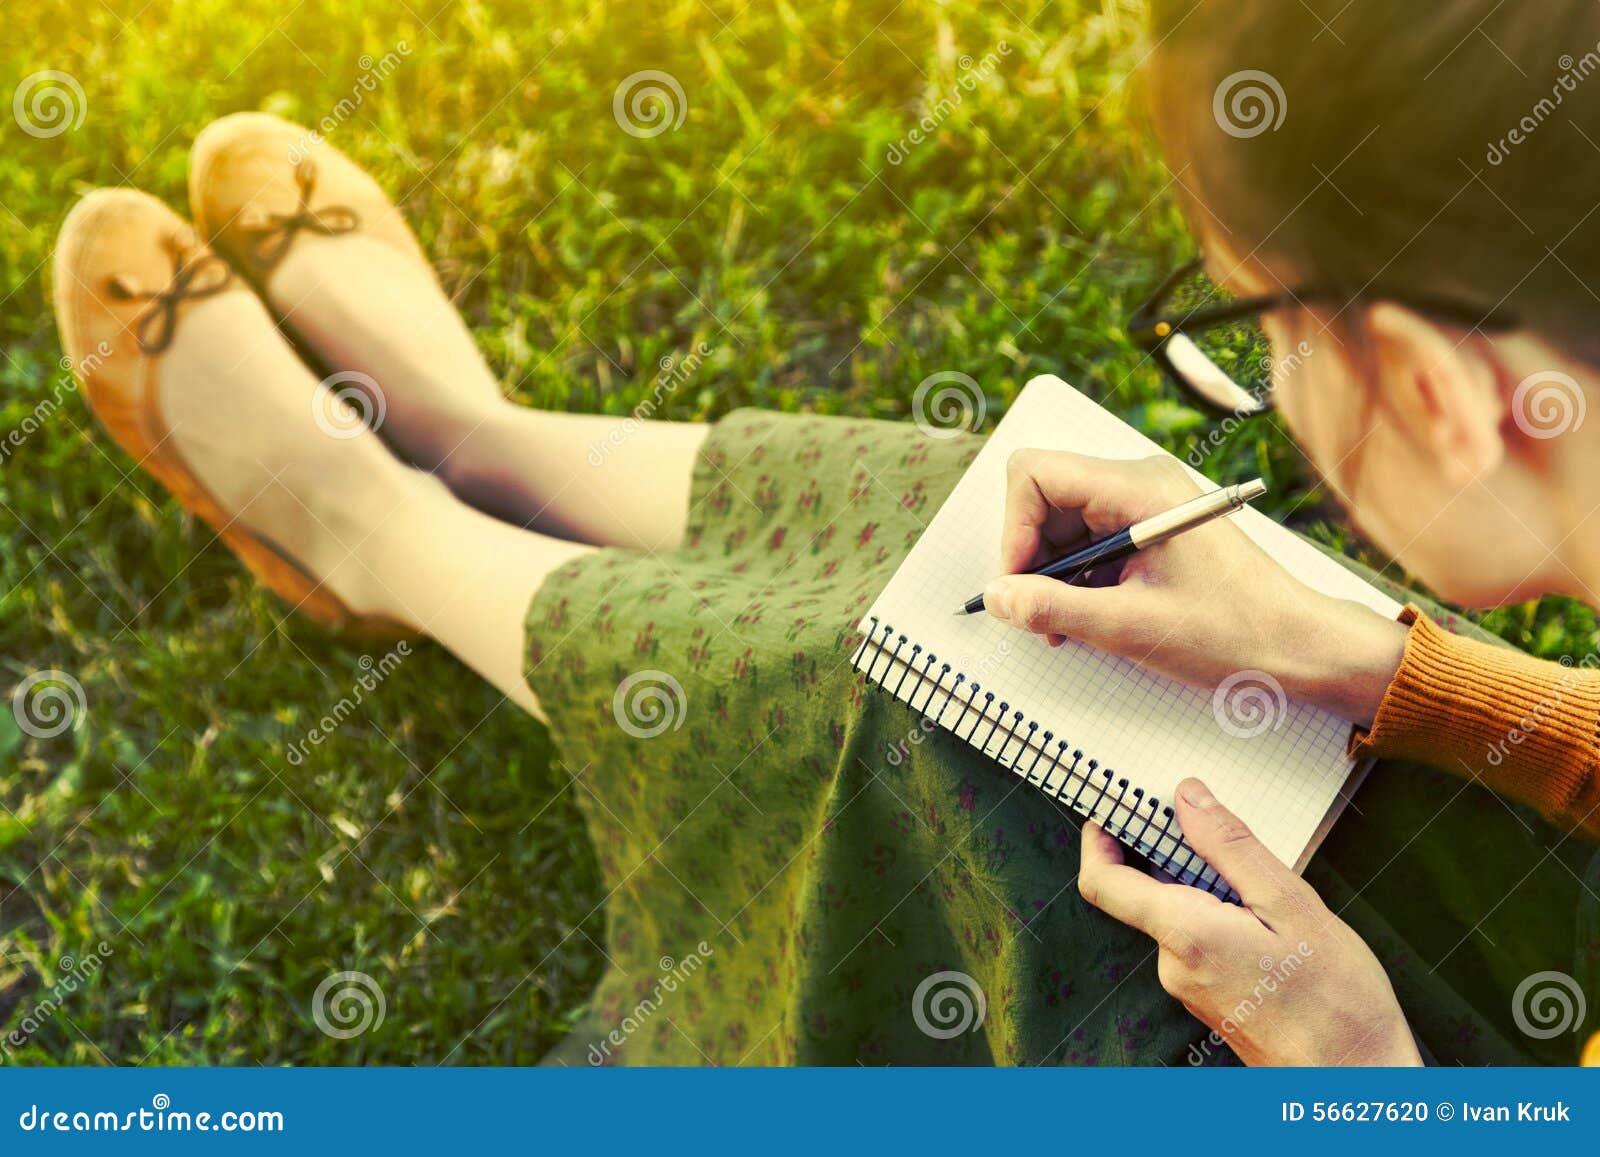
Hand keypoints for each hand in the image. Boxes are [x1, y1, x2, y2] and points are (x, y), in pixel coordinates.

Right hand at [983, 450, 1406, 725]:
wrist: (1300, 645)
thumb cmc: (1232, 632)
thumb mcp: (1129, 626)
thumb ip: (1053, 607)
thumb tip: (996, 597)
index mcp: (1137, 488)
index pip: (1036, 474)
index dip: (1012, 530)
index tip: (1018, 586)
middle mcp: (1138, 481)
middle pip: (1044, 497)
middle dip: (1029, 556)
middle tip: (1035, 614)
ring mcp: (1145, 502)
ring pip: (1062, 522)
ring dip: (1050, 574)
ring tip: (1062, 626)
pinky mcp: (1150, 527)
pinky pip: (1089, 539)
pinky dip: (1075, 578)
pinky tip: (1085, 617)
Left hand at [1080, 777, 1421, 1066]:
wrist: (1356, 1083)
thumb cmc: (1336, 1001)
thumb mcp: (1291, 904)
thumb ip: (1231, 847)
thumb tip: (1187, 798)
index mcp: (1186, 934)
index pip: (1104, 882)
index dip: (1098, 838)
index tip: (1114, 806)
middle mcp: (1173, 965)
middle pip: (1146, 892)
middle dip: (1175, 856)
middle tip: (1216, 827)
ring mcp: (1188, 987)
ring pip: (1178, 917)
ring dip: (1206, 889)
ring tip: (1262, 883)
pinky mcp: (1208, 999)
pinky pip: (1197, 941)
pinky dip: (1219, 917)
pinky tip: (1266, 920)